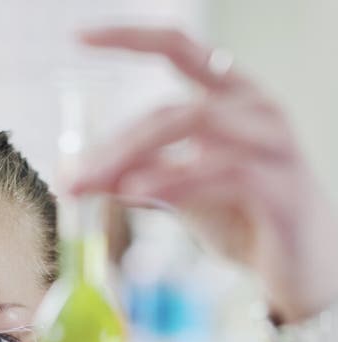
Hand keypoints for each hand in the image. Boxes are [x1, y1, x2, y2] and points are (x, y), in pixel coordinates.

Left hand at [69, 26, 337, 325]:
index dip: (129, 37)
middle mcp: (257, 108)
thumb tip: (80, 176)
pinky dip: (173, 179)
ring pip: (194, 126)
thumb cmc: (244, 223)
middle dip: (115, 145)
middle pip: (172, 110)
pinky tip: (135, 192)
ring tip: (96, 184)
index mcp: (232, 98)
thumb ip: (140, 178)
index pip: (179, 48)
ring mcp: (273, 144)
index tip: (78, 37)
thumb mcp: (183, 195)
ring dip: (136, 157)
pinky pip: (220, 171)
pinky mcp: (280, 186)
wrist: (300, 271)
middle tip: (73, 178)